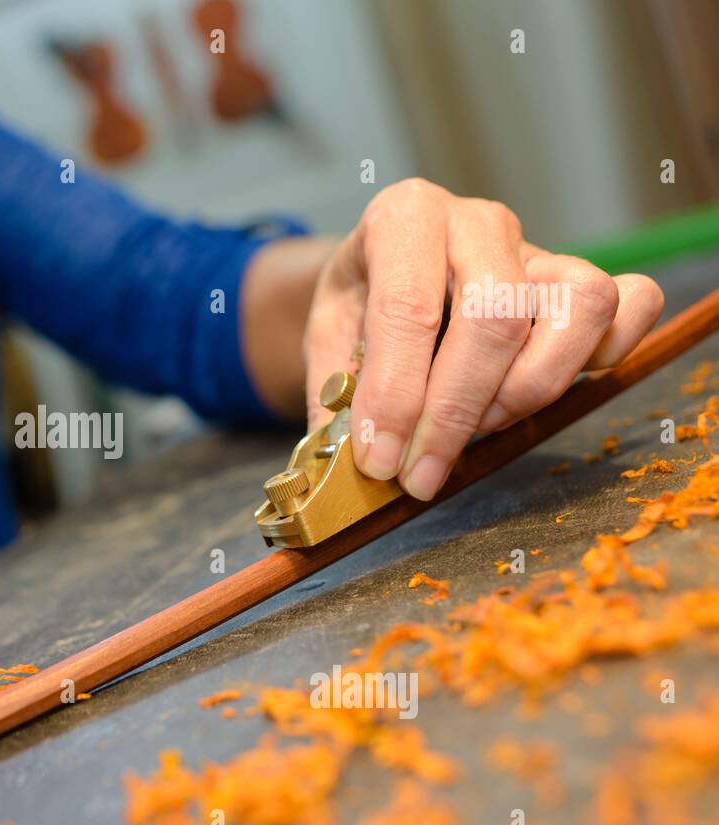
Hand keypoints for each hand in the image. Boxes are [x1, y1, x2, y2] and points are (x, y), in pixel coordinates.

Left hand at [302, 178, 663, 499]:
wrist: (389, 269)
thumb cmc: (361, 303)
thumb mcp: (327, 338)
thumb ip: (339, 396)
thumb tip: (359, 465)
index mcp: (403, 217)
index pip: (408, 309)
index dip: (397, 396)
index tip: (381, 460)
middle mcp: (477, 221)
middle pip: (495, 315)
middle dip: (455, 412)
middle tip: (421, 471)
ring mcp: (537, 247)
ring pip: (577, 307)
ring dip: (529, 387)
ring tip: (479, 424)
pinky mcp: (579, 279)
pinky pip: (632, 304)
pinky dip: (604, 356)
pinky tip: (542, 393)